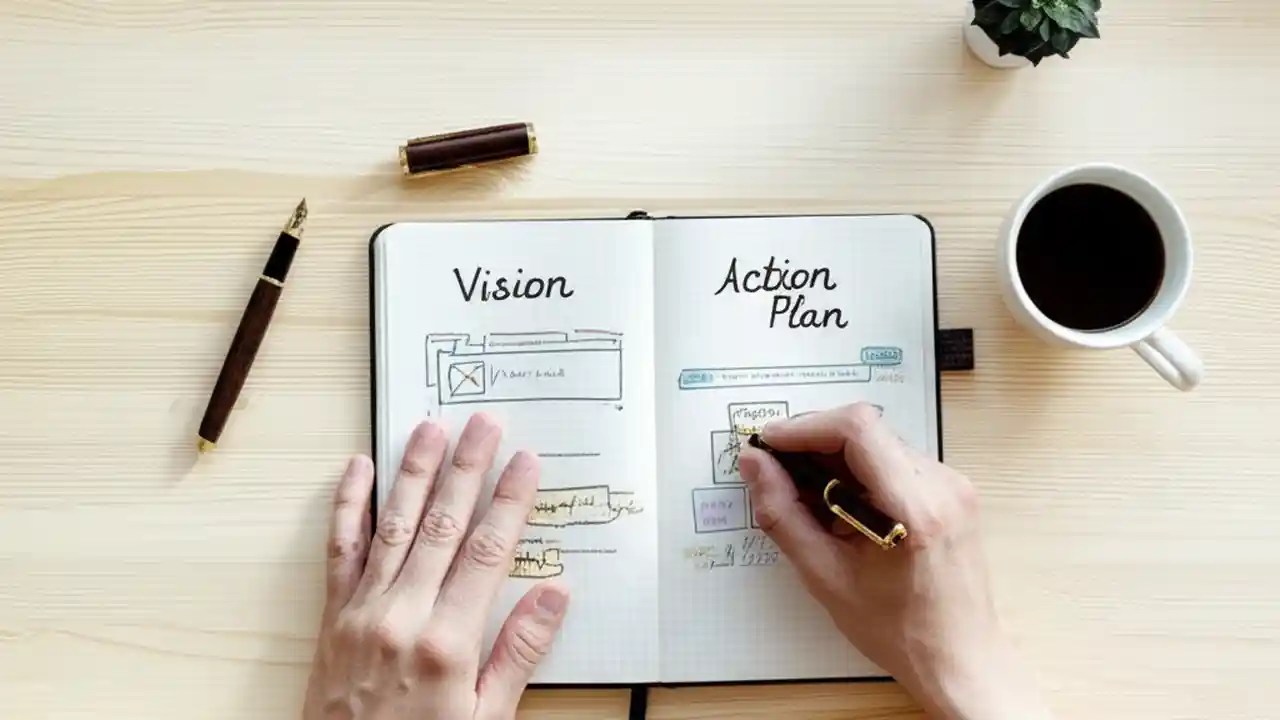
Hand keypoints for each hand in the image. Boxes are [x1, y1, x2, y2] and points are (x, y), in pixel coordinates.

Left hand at [302, 413, 569, 719]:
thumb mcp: (486, 719)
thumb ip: (519, 653)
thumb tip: (556, 595)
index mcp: (447, 641)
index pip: (487, 552)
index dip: (510, 501)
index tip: (526, 462)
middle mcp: (402, 615)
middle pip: (442, 524)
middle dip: (467, 469)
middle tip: (483, 424)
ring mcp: (363, 610)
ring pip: (393, 524)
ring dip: (413, 471)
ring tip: (429, 428)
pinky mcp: (333, 616)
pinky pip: (340, 549)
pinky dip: (348, 505)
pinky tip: (358, 468)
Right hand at [737, 403, 1050, 719]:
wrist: (962, 659)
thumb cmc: (897, 631)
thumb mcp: (825, 577)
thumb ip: (783, 515)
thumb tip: (754, 463)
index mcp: (917, 508)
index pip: (859, 429)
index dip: (805, 427)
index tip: (767, 444)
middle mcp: (943, 484)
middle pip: (867, 430)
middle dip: (813, 440)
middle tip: (774, 469)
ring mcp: (953, 484)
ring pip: (879, 442)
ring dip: (833, 455)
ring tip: (803, 492)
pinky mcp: (952, 490)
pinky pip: (895, 459)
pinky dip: (858, 469)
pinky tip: (837, 503)